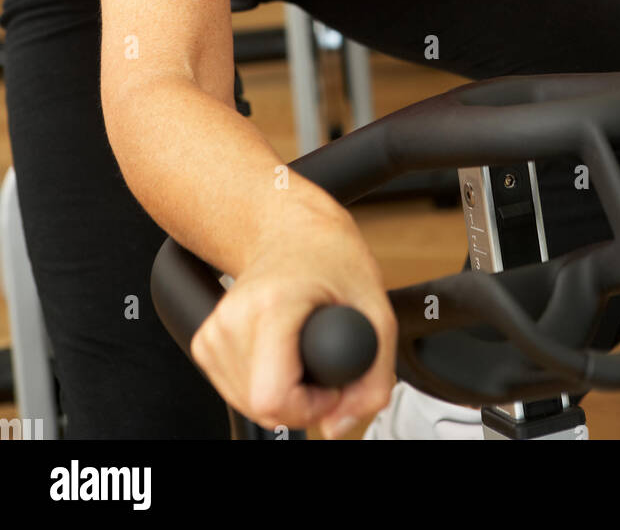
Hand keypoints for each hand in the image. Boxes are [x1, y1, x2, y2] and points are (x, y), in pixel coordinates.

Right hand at [190, 198, 396, 437]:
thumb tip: (338, 428)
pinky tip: (280, 351)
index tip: (332, 382)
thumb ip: (373, 380)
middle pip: (261, 407)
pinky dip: (263, 384)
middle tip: (323, 361)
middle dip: (302, 401)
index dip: (311, 406)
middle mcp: (233, 318)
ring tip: (302, 349)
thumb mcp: (377, 311)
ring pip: (248, 404)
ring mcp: (213, 331)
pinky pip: (236, 392)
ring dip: (283, 393)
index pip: (273, 397)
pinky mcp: (204, 342)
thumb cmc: (331, 257)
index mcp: (272, 305)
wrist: (290, 230)